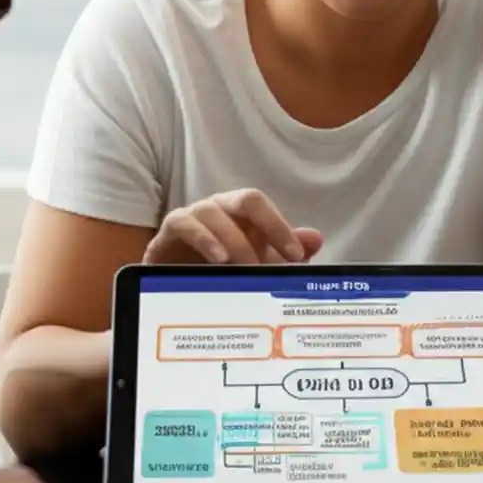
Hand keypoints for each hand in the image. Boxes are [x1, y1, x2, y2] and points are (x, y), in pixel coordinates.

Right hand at [144, 188, 323, 263]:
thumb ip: (284, 253)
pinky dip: (203, 239)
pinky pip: (184, 224)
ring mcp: (192, 216)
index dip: (281, 226)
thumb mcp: (255, 264)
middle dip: (267, 227)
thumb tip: (315, 240)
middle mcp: (219, 208)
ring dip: (233, 239)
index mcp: (241, 212)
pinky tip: (218, 259)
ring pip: (213, 212)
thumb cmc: (217, 268)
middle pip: (245, 199)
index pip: (263, 206)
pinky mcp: (167, 232)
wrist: (172, 283)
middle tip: (277, 261)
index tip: (296, 255)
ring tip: (244, 265)